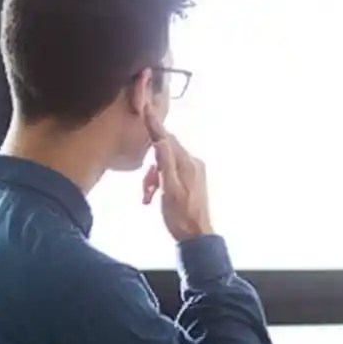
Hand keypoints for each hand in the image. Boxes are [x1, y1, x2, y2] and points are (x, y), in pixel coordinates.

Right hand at [142, 103, 213, 241]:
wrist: (197, 237)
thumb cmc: (181, 216)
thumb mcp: (169, 189)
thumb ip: (165, 163)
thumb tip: (161, 139)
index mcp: (187, 163)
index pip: (167, 138)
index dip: (154, 125)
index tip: (145, 107)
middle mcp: (193, 163)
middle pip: (164, 151)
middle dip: (150, 167)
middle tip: (146, 189)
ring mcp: (193, 172)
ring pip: (165, 164)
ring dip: (153, 178)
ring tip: (148, 197)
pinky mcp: (192, 181)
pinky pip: (171, 173)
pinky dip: (160, 183)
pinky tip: (154, 197)